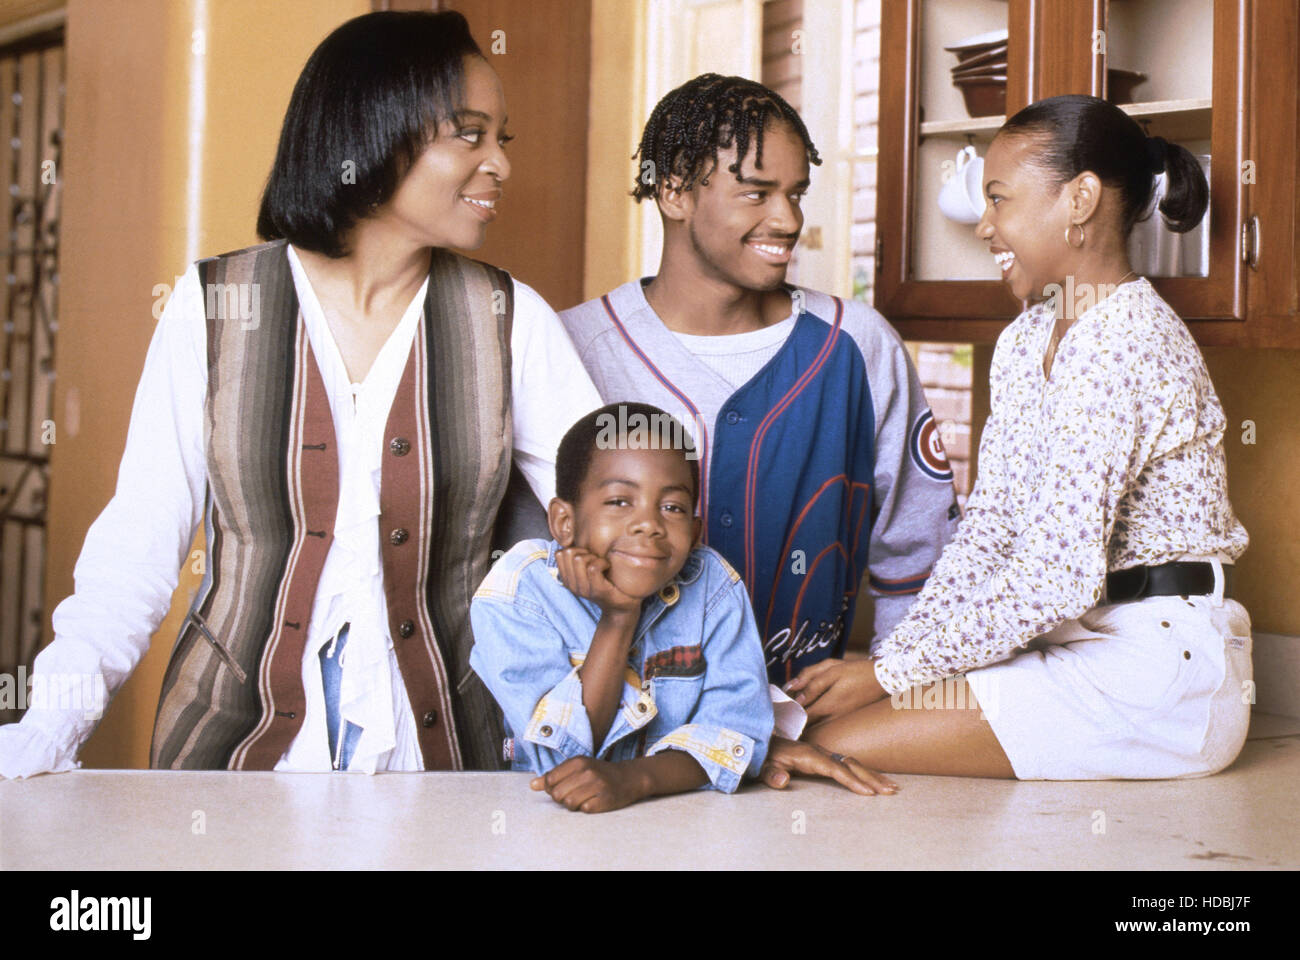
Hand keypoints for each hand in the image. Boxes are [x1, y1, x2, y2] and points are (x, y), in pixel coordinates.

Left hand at [530, 756, 646, 812]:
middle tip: (573, 794)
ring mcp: (598, 785)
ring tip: (583, 798)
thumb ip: (554, 776)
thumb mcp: (576, 768)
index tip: (562, 787)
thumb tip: (532, 785)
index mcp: (578, 762)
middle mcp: (587, 771)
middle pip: (557, 794)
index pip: (550, 781)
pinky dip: (586, 808)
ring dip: (573, 805)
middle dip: (561, 798)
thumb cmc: (597, 773)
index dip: (552, 788)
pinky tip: (593, 801)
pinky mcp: (606, 799)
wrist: (628, 778)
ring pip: (569, 804)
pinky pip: (584, 810)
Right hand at [555, 547, 641, 617]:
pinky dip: (602, 563)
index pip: (559, 553)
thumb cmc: (607, 583)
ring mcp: (583, 589)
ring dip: (593, 557)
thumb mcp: (587, 572)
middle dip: (583, 551)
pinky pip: (593, 567)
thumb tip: (573, 538)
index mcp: (567, 579)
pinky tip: (607, 568)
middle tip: (595, 560)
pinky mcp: (597, 590)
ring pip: (579, 559)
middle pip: (568, 553)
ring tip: (602, 565)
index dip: (574, 549)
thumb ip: (578, 560)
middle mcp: (572, 585)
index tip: (587, 556)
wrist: (621, 606)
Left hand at [759, 737, 896, 795]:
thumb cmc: (758, 755)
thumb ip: (769, 773)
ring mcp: (819, 753)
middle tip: (891, 790)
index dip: (852, 781)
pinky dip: (861, 771)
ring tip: (891, 787)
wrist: (754, 740)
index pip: (834, 769)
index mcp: (806, 754)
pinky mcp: (819, 756)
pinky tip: (871, 779)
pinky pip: (844, 763)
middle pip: (849, 764)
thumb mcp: (759, 766)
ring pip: (851, 763)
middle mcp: (817, 751)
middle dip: (871, 778)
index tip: (869, 793)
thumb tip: (782, 780)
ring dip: (871, 775)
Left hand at [785, 657, 885, 721]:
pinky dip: (813, 717)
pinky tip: (808, 708)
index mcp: (827, 705)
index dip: (786, 714)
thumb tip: (791, 689)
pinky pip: (823, 723)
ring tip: (791, 708)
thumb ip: (810, 679)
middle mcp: (832, 718)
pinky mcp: (843, 720)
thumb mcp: (831, 669)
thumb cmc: (855, 671)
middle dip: (791, 717)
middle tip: (779, 709)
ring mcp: (838, 721)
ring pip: (813, 725)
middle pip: (804, 724)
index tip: (776, 707)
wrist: (883, 680)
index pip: (799, 717)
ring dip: (801, 719)